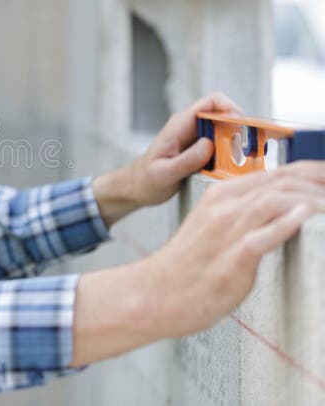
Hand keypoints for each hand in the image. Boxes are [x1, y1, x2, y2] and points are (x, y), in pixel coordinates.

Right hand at [71, 161, 324, 366]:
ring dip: (314, 200)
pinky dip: (288, 223)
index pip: (276, 172)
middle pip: (282, 181)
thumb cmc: (187, 267)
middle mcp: (224, 207)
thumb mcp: (214, 228)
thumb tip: (282, 214)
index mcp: (221, 196)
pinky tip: (306, 217)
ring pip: (277, 201)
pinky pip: (262, 236)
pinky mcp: (231, 259)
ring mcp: (226, 231)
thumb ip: (245, 216)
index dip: (312, 170)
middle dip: (320, 181)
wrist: (155, 293)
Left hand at [93, 91, 241, 224]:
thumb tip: (209, 145)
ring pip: (226, 134)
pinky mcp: (200, 153)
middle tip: (251, 149)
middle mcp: (190, 129)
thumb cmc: (144, 180)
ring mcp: (196, 140)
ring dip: (238, 145)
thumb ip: (187, 160)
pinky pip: (222, 149)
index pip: (211, 102)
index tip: (242, 126)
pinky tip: (236, 171)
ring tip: (247, 162)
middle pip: (224, 117)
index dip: (230, 107)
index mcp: (180, 125)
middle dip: (240, 130)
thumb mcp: (165, 173)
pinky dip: (232, 157)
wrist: (135, 189)